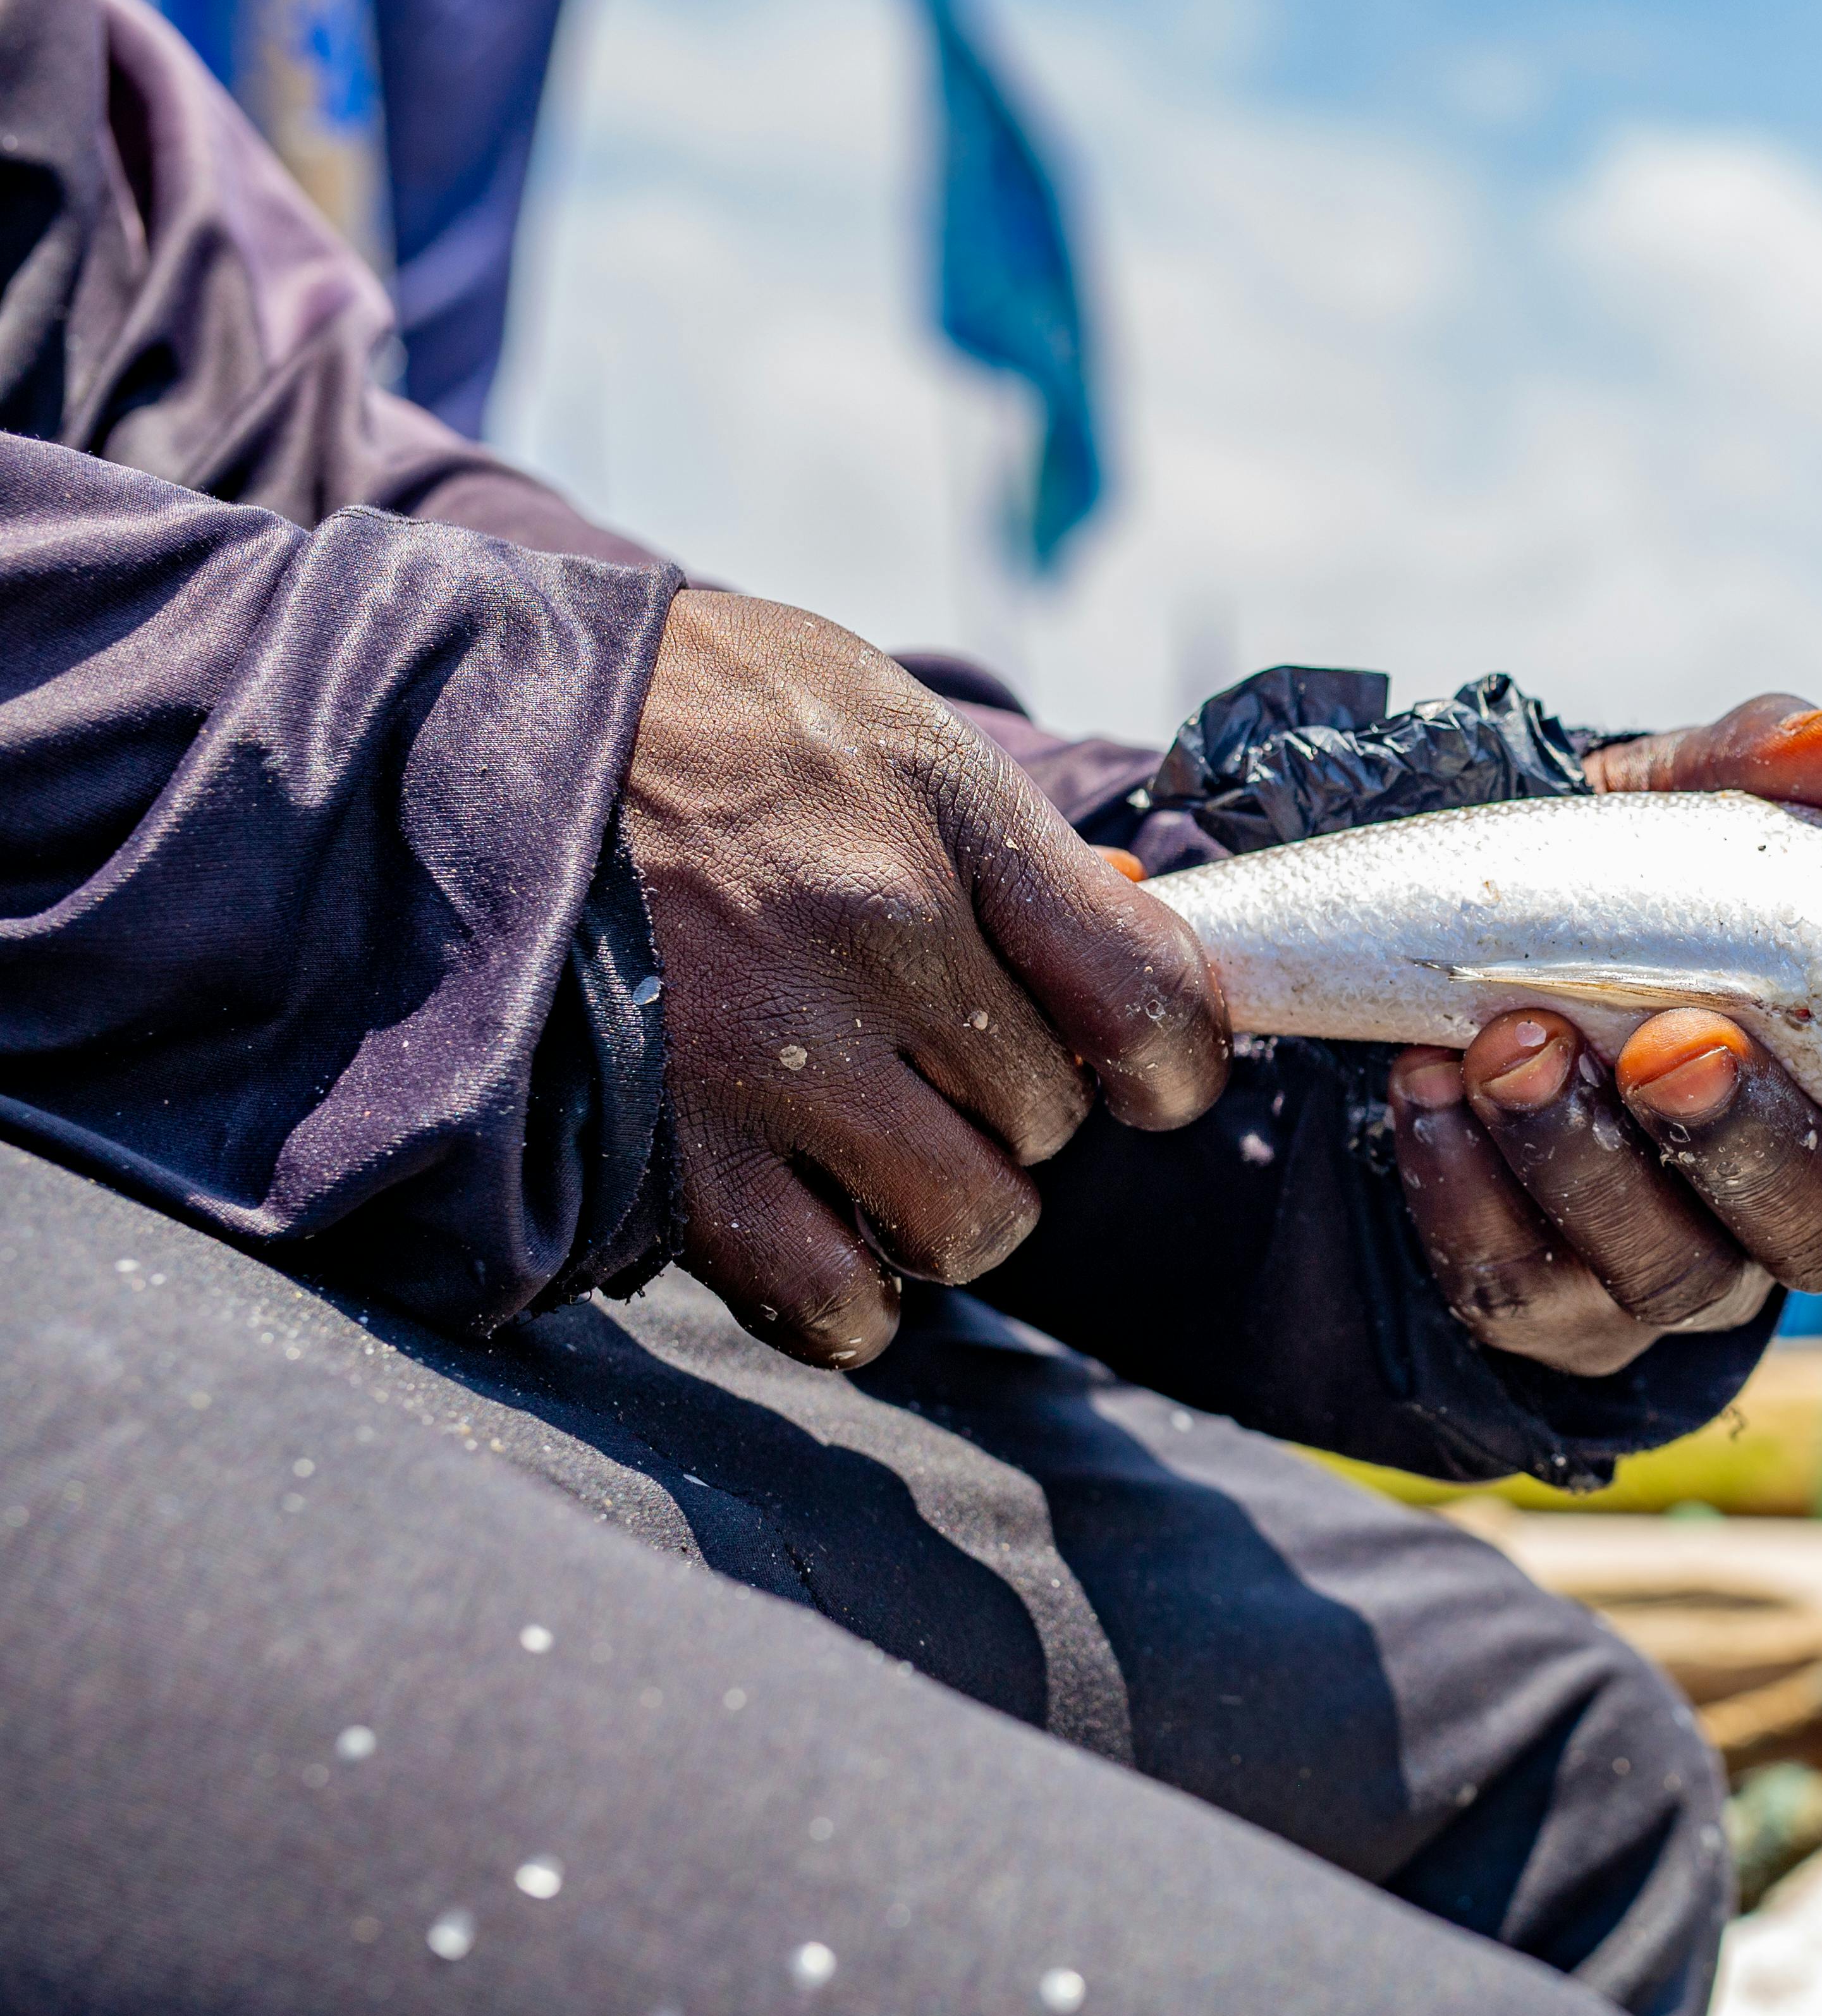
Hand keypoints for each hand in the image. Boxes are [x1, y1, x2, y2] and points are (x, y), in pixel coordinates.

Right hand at [623, 592, 1226, 1367]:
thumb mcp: (871, 713)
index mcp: (936, 813)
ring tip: (879, 1145)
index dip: (1176, 1064)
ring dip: (945, 1211)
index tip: (1148, 1076)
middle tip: (932, 1061)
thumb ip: (1008, 843)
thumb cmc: (689, 719)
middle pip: (1048, 1120)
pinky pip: (833, 1303)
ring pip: (966, 1224)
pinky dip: (849, 1295)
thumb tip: (1132, 940)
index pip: (1149, 996)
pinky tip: (816, 1228)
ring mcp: (766, 1050)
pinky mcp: (670, 1155)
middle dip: (1013, 1111)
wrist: (451, 728)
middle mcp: (869, 931)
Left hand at [1388, 694, 1821, 1376]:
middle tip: (1669, 1042)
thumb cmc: (1626, 895)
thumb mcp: (1678, 817)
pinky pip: (1510, 1278)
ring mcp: (1662, 1273)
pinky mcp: (1539, 1305)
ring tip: (1511, 1045)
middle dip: (1737, 1139)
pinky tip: (1425, 1088)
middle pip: (1803, 1231)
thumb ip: (1758, 773)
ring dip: (1582, 1154)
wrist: (1456, 955)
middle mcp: (1780, 1216)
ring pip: (1657, 1264)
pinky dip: (1463, 1181)